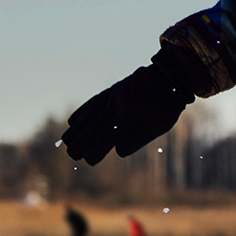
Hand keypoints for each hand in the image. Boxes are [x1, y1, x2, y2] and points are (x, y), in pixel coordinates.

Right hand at [61, 61, 193, 164]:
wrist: (170, 76)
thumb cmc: (168, 104)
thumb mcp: (160, 125)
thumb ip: (138, 139)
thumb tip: (116, 152)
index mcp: (130, 114)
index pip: (108, 135)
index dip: (96, 148)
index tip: (88, 160)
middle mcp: (117, 103)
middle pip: (94, 125)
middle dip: (81, 141)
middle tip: (71, 155)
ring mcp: (113, 95)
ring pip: (90, 114)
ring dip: (77, 128)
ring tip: (66, 142)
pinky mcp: (112, 90)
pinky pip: (93, 102)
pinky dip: (82, 111)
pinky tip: (72, 122)